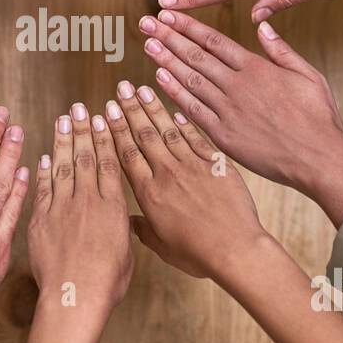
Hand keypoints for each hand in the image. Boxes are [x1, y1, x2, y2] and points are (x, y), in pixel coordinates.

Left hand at [27, 104, 132, 314]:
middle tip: (78, 108)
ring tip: (62, 119)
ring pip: (62, 166)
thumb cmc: (107, 282)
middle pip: (85, 157)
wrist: (76, 295)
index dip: (105, 138)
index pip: (109, 163)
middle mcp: (88, 200)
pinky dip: (43, 171)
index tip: (101, 119)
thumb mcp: (126, 253)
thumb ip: (121, 230)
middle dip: (82, 129)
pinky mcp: (42, 219)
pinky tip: (42, 157)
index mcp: (113, 206)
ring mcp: (62, 207)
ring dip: (62, 141)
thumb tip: (122, 221)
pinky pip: (42, 189)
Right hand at [103, 79, 261, 280]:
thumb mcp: (162, 246)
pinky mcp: (215, 164)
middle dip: (131, 109)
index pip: (126, 154)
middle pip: (144, 135)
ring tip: (143, 88)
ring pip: (168, 130)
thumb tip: (130, 222)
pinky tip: (177, 111)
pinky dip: (185, 123)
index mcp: (149, 194)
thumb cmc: (198, 253)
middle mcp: (167, 173)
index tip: (107, 112)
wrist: (235, 249)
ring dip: (154, 108)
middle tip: (121, 88)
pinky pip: (196, 138)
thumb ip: (143, 229)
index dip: (115, 131)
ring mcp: (192, 166)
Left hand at [138, 12, 342, 225]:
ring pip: (190, 79)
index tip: (170, 14)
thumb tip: (262, 26)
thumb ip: (281, 50)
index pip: (215, 41)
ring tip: (147, 44)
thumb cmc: (319, 119)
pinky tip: (159, 79)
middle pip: (196, 56)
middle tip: (146, 23)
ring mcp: (229, 111)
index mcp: (258, 69)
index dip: (189, 26)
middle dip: (169, 37)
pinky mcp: (223, 135)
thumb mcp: (308, 75)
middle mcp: (239, 86)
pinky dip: (175, 93)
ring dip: (166, 60)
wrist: (319, 159)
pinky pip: (193, 110)